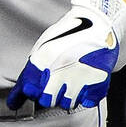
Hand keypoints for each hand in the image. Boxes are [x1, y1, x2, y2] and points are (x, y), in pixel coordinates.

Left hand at [6, 0, 125, 110]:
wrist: (99, 23)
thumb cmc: (72, 31)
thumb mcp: (47, 42)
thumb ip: (36, 64)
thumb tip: (26, 87)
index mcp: (46, 56)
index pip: (29, 89)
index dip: (28, 93)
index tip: (26, 95)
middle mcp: (62, 69)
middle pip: (47, 100)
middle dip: (48, 96)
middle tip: (54, 87)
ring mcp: (80, 77)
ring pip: (67, 103)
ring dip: (67, 96)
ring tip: (72, 81)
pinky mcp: (98, 82)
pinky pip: (86, 101)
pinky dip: (85, 96)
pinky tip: (84, 83)